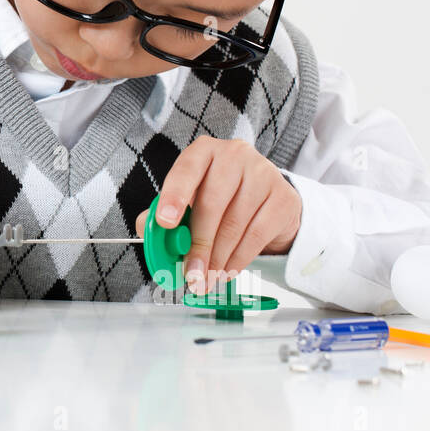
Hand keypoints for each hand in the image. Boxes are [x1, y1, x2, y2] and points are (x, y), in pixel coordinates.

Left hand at [134, 137, 301, 294]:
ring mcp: (263, 174)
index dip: (174, 196)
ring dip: (217, 258)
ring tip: (206, 279)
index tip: (165, 222)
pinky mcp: (283, 198)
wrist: (268, 199)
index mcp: (204, 152)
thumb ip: (164, 212)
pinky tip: (226, 271)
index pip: (187, 169)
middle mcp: (234, 155)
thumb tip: (146, 230)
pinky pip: (256, 235)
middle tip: (190, 273)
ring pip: (234, 224)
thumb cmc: (221, 197)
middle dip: (198, 244)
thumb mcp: (191, 197)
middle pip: (212, 203)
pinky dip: (238, 259)